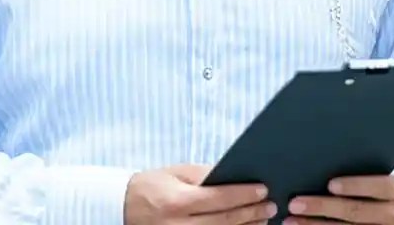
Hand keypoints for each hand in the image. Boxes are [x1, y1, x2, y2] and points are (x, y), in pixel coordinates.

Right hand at [124, 163, 277, 223]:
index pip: (218, 198)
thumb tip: (235, 177)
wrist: (122, 208)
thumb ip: (205, 175)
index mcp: (177, 202)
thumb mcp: (175, 173)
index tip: (263, 189)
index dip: (244, 194)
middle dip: (252, 213)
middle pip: (224, 221)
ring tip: (263, 220)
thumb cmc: (152, 186)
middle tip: (271, 206)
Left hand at [284, 175, 393, 223]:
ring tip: (291, 221)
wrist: (387, 214)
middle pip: (357, 211)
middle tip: (295, 203)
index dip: (355, 185)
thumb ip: (357, 171)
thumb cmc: (374, 189)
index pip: (381, 186)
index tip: (330, 184)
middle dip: (323, 207)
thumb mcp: (373, 178)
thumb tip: (319, 162)